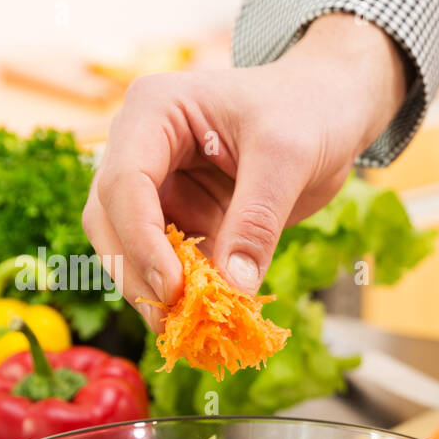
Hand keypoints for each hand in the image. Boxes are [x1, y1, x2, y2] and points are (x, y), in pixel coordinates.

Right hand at [83, 14, 407, 330]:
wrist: (329, 107)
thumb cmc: (308, 110)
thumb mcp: (288, 157)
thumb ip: (257, 220)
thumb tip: (233, 289)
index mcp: (152, 110)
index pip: (124, 182)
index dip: (140, 240)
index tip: (172, 289)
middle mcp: (140, 146)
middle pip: (109, 220)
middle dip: (137, 274)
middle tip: (174, 325)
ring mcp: (157, 184)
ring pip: (129, 248)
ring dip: (153, 291)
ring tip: (189, 331)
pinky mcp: (181, 216)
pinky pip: (168, 262)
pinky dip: (182, 292)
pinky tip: (205, 321)